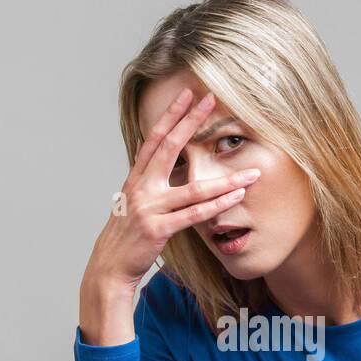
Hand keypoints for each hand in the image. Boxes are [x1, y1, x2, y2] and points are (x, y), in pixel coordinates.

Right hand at [78, 87, 260, 344]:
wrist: (110, 266)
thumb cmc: (127, 235)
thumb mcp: (136, 203)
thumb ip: (153, 184)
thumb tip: (173, 167)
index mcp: (136, 178)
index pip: (153, 138)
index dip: (170, 115)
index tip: (187, 94)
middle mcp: (141, 188)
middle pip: (168, 148)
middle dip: (190, 122)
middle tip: (210, 99)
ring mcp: (149, 208)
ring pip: (193, 188)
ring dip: (226, 179)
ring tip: (251, 170)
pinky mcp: (158, 229)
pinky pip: (193, 215)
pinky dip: (217, 206)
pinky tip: (236, 196)